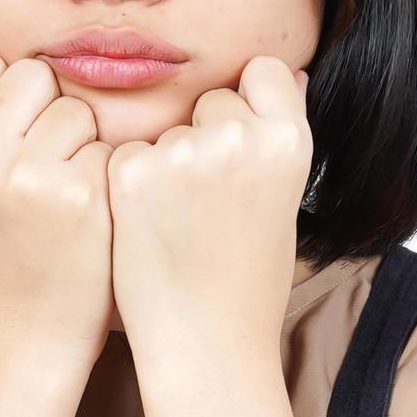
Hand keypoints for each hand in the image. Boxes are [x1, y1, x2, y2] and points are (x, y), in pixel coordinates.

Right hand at [0, 39, 116, 370]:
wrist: (19, 345)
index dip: (18, 99)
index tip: (20, 145)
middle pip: (37, 76)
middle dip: (53, 113)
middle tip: (50, 172)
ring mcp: (27, 176)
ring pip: (79, 110)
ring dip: (85, 146)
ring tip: (67, 201)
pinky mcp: (82, 197)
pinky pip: (111, 149)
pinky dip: (111, 180)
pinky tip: (94, 221)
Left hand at [106, 54, 312, 364]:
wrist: (207, 344)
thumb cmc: (249, 279)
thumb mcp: (285, 198)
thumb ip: (279, 135)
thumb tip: (290, 72)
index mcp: (289, 142)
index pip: (264, 72)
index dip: (250, 102)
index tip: (241, 143)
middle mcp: (240, 138)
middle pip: (212, 100)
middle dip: (204, 136)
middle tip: (209, 205)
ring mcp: (184, 153)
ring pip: (166, 130)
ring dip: (164, 164)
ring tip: (181, 225)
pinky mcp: (132, 173)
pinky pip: (127, 155)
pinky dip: (130, 187)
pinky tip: (148, 230)